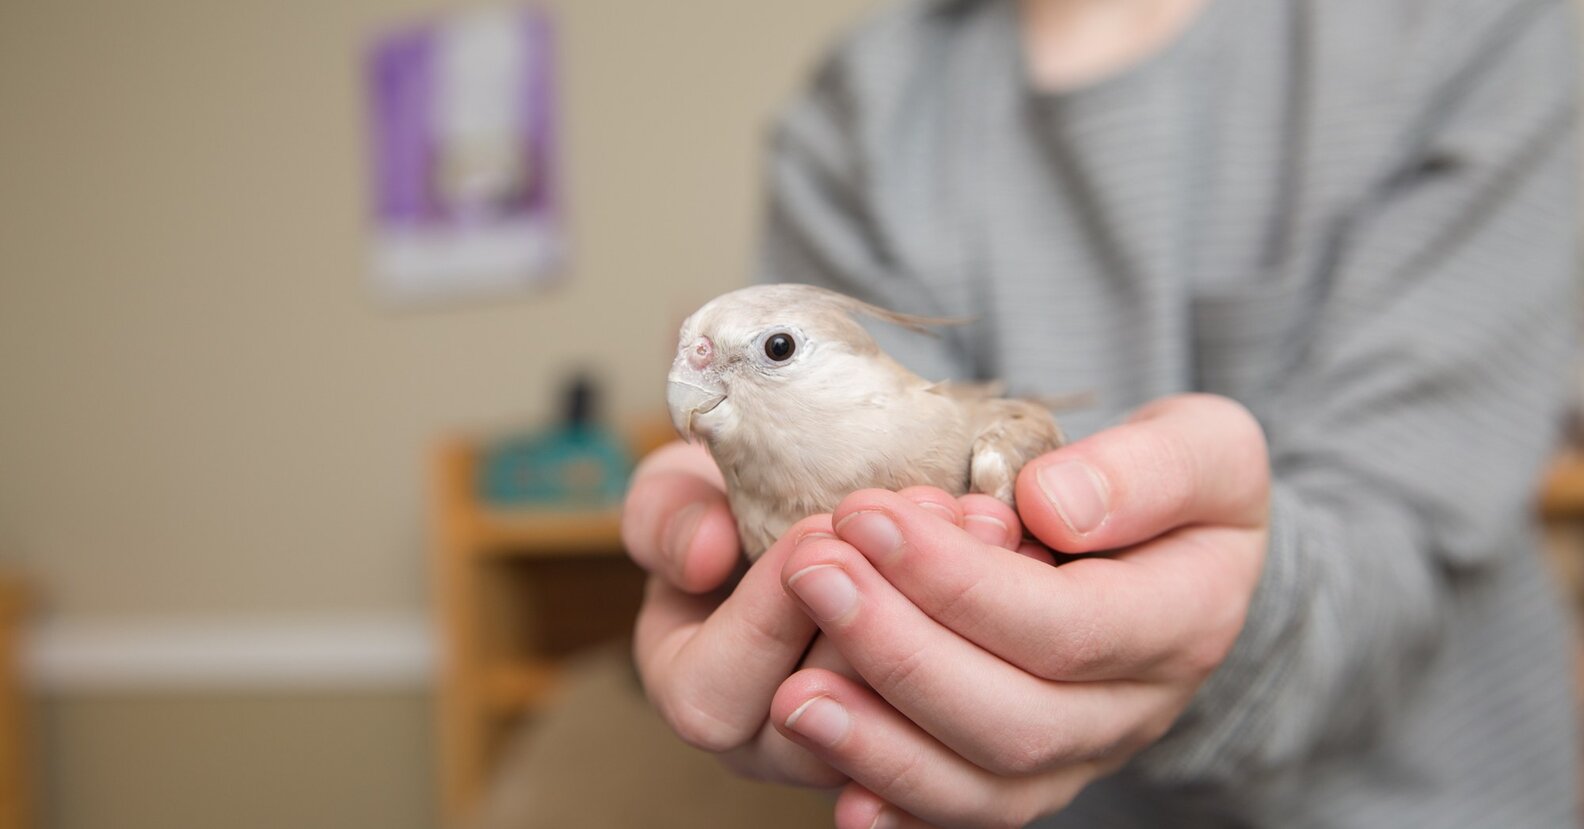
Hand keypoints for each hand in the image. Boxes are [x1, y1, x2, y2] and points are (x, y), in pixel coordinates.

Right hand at [622, 443, 1031, 786]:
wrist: (819, 513)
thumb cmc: (737, 504)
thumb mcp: (679, 489)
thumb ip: (666, 515)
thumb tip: (706, 554)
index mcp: (699, 692)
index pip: (713, 699)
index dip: (765, 620)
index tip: (818, 530)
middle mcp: (780, 742)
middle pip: (829, 729)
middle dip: (885, 616)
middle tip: (928, 510)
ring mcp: (866, 751)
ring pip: (915, 736)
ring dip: (958, 620)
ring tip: (984, 518)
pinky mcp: (951, 739)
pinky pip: (988, 732)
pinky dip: (1014, 640)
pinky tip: (1026, 557)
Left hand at [770, 394, 1269, 827]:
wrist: (1169, 550)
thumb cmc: (1169, 487)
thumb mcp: (1199, 446)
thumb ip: (1147, 469)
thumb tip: (1053, 506)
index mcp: (1185, 621)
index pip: (1069, 626)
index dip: (960, 582)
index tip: (870, 516)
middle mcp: (1133, 712)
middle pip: (1016, 721)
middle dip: (901, 651)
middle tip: (813, 571)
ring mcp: (1077, 757)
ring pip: (982, 788)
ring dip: (880, 742)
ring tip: (794, 688)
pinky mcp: (1020, 777)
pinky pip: (959, 815)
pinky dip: (893, 806)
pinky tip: (831, 777)